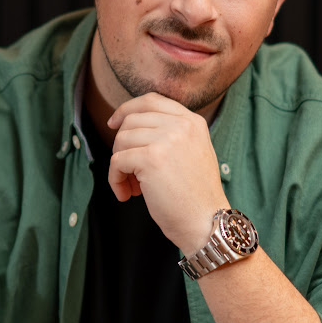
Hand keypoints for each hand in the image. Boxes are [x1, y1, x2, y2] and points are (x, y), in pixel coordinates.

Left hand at [107, 93, 229, 255]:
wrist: (207, 222)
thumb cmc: (196, 197)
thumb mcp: (193, 153)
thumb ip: (172, 135)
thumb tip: (130, 127)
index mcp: (192, 121)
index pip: (151, 100)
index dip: (127, 109)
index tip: (114, 124)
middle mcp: (181, 125)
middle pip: (131, 120)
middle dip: (121, 145)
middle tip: (128, 171)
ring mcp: (166, 139)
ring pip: (121, 140)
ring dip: (119, 166)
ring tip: (132, 187)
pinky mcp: (151, 158)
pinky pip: (116, 161)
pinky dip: (115, 179)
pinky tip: (127, 195)